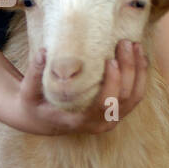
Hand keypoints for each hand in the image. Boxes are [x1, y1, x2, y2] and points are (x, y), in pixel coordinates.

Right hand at [12, 40, 147, 135]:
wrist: (42, 119)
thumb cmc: (34, 104)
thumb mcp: (28, 91)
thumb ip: (35, 73)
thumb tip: (43, 52)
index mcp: (79, 121)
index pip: (103, 105)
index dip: (112, 83)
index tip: (110, 60)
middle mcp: (99, 123)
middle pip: (124, 98)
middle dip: (129, 69)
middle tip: (124, 43)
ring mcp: (110, 120)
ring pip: (134, 97)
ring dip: (138, 71)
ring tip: (136, 46)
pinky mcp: (116, 113)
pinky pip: (135, 96)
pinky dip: (140, 76)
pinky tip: (139, 57)